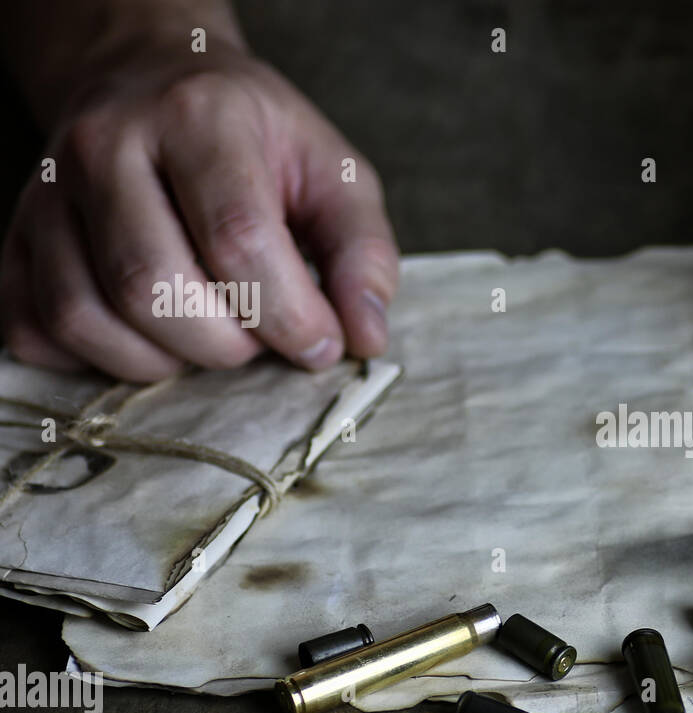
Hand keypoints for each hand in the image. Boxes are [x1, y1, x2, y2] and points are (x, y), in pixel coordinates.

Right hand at [1, 38, 398, 380]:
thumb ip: (362, 252)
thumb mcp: (332, 174)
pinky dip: (96, 360)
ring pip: (85, 315)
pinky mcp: (16, 235)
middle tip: (260, 338)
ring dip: (162, 362)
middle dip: (224, 344)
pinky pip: (34, 328)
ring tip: (210, 340)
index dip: (288, 315)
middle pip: (152, 286)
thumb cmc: (256, 140)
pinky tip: (149, 340)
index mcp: (199, 118)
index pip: (237, 239)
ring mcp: (48, 192)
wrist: (152, 79)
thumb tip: (365, 337)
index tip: (322, 344)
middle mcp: (107, 146)